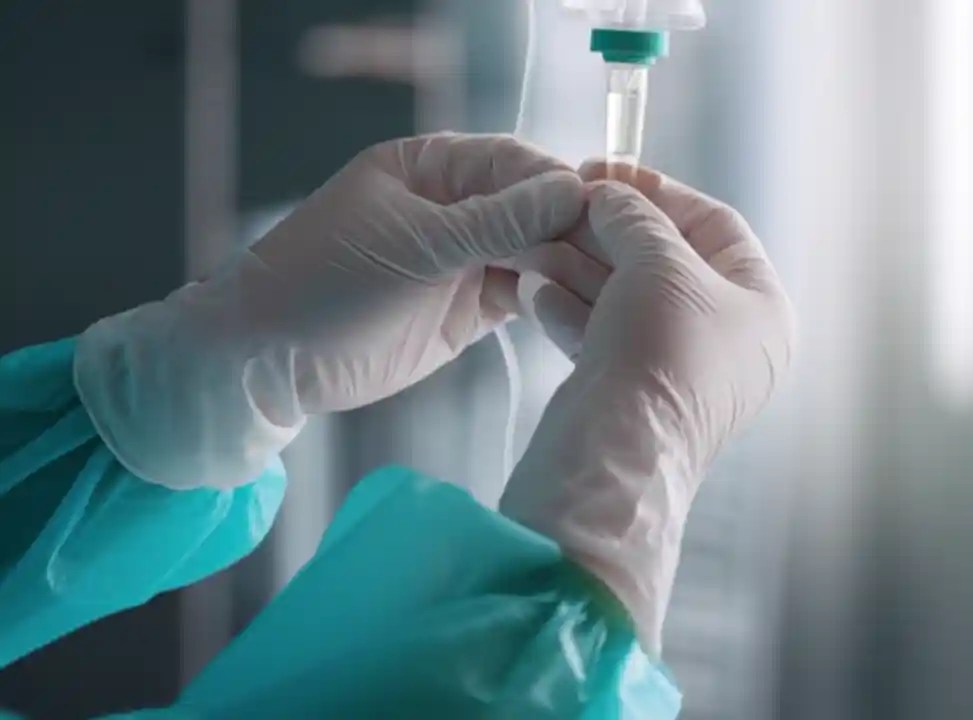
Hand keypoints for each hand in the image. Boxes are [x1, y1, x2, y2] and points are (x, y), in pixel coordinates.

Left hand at [74, 134, 583, 489]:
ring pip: (538, 253)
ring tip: (608, 293)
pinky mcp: (472, 309)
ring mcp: (465, 259)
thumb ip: (494, 220)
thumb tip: (572, 192)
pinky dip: (553, 303)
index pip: (515, 163)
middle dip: (572, 231)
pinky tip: (580, 312)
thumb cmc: (321, 284)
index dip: (559, 185)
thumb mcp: (412, 245)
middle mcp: (456, 207)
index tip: (598, 211)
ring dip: (569, 269)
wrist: (268, 362)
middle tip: (617, 260)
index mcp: (432, 168)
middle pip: (535, 209)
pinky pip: (528, 295)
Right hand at [500, 164, 794, 651]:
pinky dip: (569, 308)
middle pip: (666, 260)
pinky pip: (603, 335)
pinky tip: (533, 288)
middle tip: (562, 203)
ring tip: (535, 242)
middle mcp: (729, 340)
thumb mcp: (658, 263)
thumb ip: (634, 216)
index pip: (716, 225)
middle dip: (609, 231)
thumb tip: (608, 190)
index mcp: (762, 308)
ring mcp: (680, 370)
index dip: (661, 192)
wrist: (618, 457)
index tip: (606, 171)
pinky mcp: (633, 394)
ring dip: (578, 265)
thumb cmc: (661, 354)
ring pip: (627, 298)